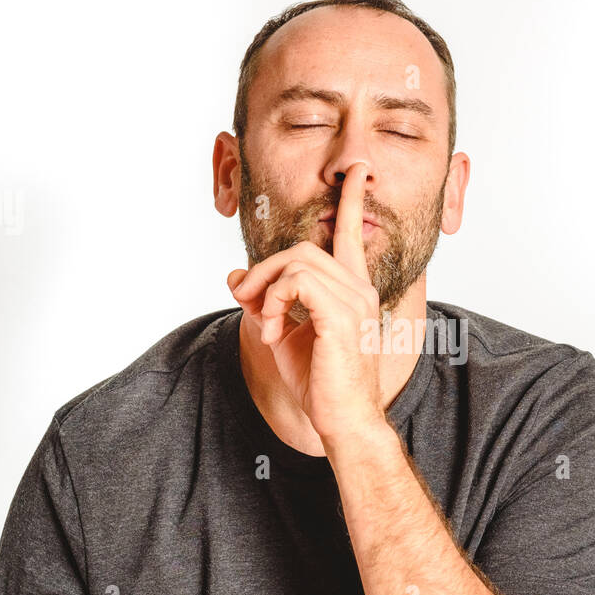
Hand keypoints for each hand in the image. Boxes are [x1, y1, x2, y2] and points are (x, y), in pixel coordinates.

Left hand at [228, 161, 386, 444]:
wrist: (343, 421)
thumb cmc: (321, 384)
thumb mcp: (282, 335)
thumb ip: (264, 301)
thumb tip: (235, 276)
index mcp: (353, 290)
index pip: (352, 235)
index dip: (352, 200)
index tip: (354, 172)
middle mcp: (359, 289)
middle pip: (303, 248)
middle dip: (264, 269)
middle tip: (244, 299)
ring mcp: (354, 301)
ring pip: (297, 261)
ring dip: (265, 288)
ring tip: (262, 322)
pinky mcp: (340, 316)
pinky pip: (296, 283)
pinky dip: (273, 302)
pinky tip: (270, 331)